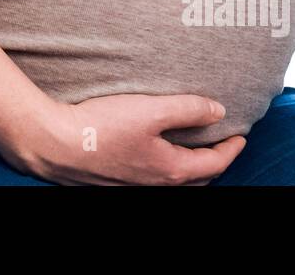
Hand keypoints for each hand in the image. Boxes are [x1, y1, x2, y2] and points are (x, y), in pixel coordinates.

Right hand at [9, 94, 244, 185]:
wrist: (54, 145)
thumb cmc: (101, 128)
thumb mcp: (149, 110)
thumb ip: (187, 109)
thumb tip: (219, 111)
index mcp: (170, 170)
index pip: (214, 165)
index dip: (231, 149)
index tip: (240, 136)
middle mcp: (155, 185)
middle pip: (197, 180)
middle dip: (214, 164)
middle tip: (221, 146)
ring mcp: (133, 186)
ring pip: (173, 182)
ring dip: (188, 168)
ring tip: (190, 149)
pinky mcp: (115, 181)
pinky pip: (151, 179)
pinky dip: (164, 168)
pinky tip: (153, 152)